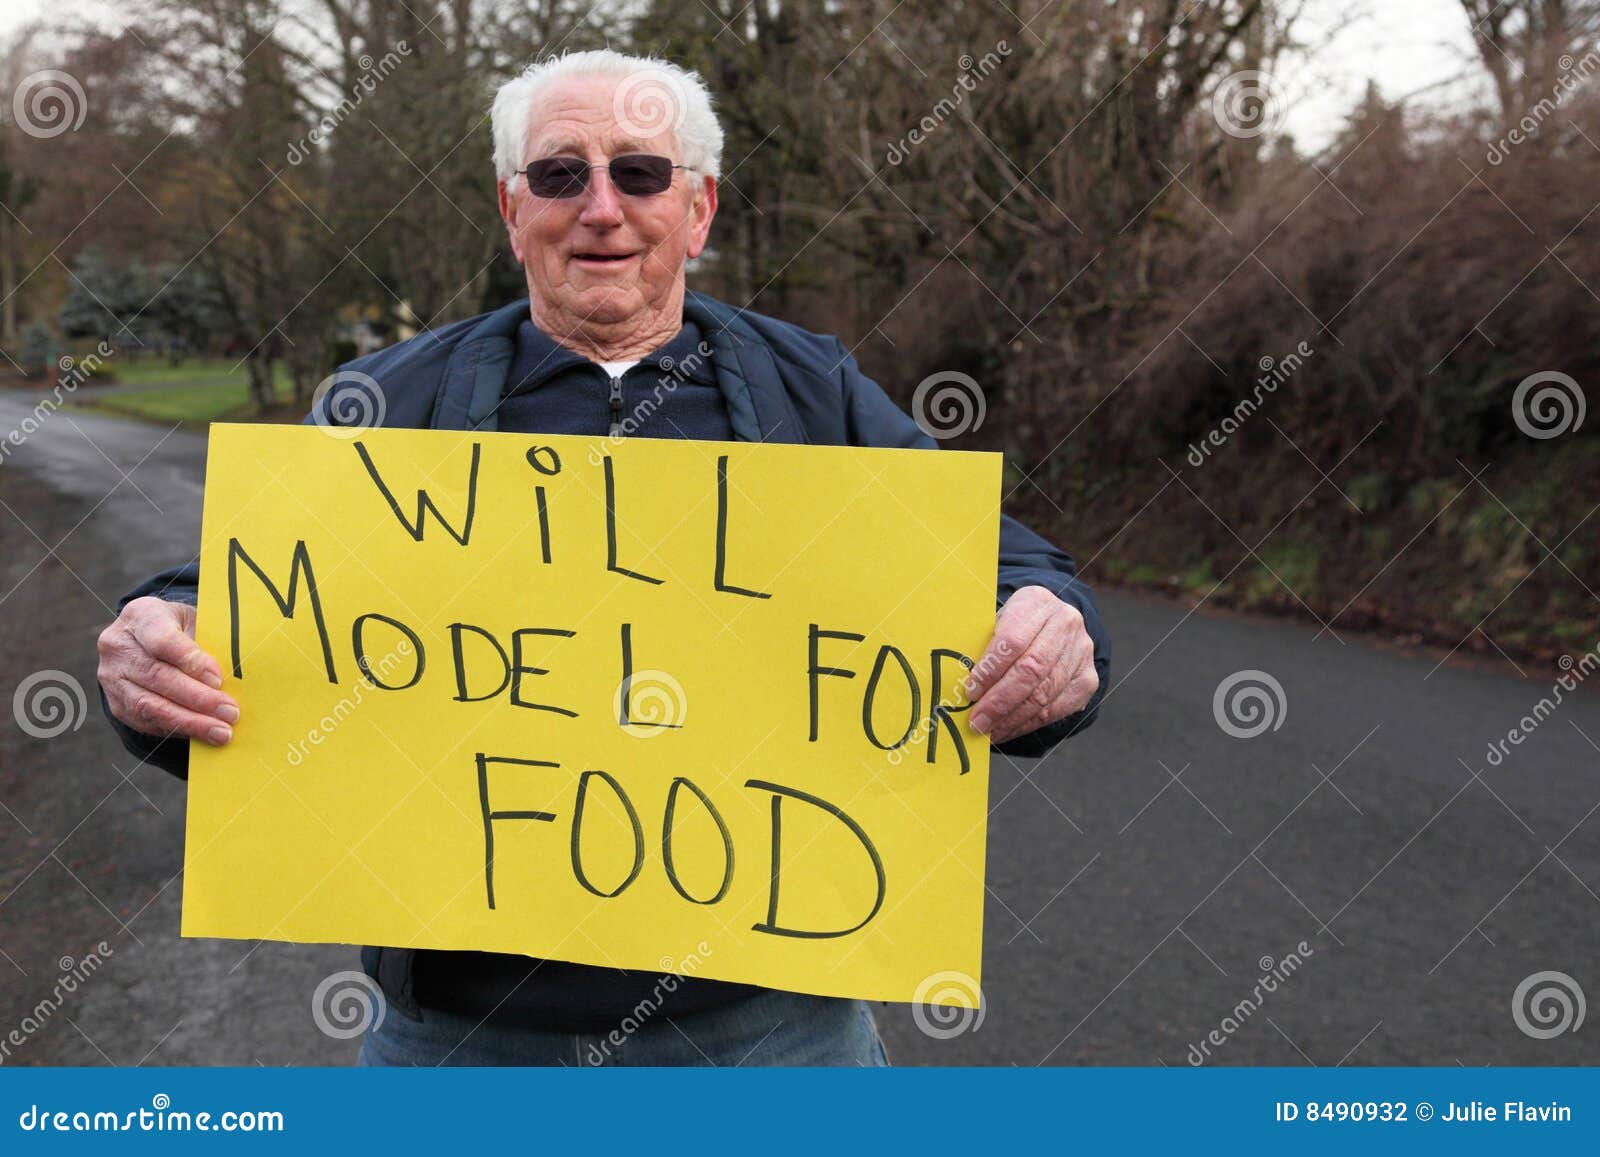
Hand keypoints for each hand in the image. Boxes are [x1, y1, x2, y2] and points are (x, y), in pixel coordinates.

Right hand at [98, 597, 237, 744]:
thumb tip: (236, 672)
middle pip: (157, 676)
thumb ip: (210, 642)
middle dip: (197, 698)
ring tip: (222, 731)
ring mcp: (113, 677)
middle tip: (230, 711)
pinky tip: (204, 734)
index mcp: (141, 616)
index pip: (162, 640)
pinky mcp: (118, 704)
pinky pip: (148, 722)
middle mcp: (118, 646)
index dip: (190, 660)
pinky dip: (179, 729)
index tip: (217, 677)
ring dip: (190, 721)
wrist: (150, 641)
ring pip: (150, 705)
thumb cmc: (185, 629)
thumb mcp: (197, 622)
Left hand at [965, 585, 1098, 743]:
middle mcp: (1065, 622)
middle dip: (1000, 701)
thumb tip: (956, 686)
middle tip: (977, 721)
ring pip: (1045, 693)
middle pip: (1031, 669)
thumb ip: (981, 646)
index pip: (1012, 640)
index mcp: (1036, 601)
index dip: (990, 670)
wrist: (1053, 624)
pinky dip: (1028, 723)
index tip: (970, 692)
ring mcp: (1081, 651)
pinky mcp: (1087, 678)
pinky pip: (1056, 709)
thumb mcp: (996, 622)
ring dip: (1012, 717)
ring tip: (988, 730)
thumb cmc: (1012, 626)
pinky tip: (1007, 729)